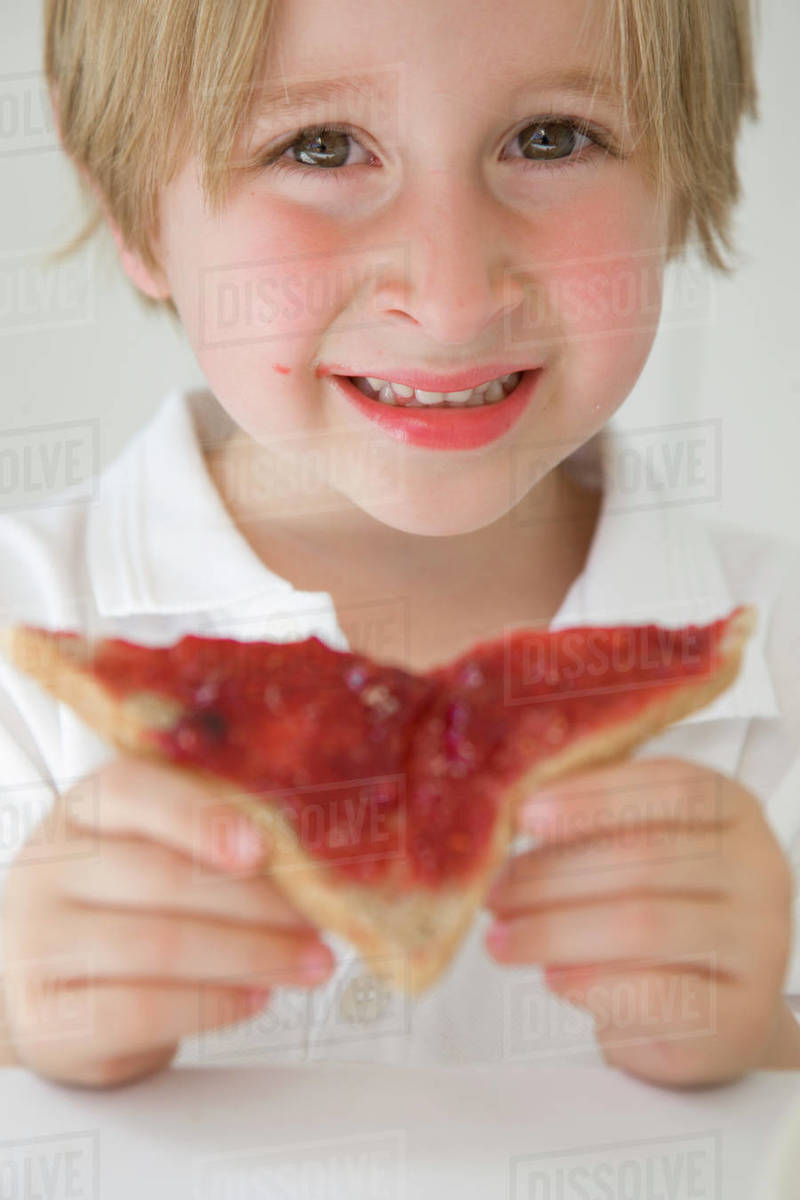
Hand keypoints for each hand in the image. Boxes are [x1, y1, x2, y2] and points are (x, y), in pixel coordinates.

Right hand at [1, 754, 334, 1088]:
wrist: (54, 985)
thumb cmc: (124, 905)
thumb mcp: (152, 850)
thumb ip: (214, 835)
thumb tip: (307, 853)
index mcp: (84, 807)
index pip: (132, 790)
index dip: (201, 816)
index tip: (263, 846)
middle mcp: (49, 867)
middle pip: (160, 876)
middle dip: (256, 901)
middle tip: (318, 919)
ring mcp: (38, 944)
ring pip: (159, 946)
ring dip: (252, 956)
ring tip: (310, 962)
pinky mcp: (48, 1020)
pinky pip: (141, 1011)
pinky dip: (214, 1004)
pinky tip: (257, 996)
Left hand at [485, 756, 799, 1086]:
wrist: (714, 1012)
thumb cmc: (660, 914)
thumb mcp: (636, 852)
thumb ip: (592, 828)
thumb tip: (505, 821)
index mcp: (731, 808)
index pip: (670, 787)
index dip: (593, 798)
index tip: (524, 815)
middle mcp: (757, 868)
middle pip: (646, 858)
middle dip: (553, 876)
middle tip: (494, 894)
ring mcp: (760, 943)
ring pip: (643, 924)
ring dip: (555, 931)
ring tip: (503, 940)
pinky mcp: (744, 1015)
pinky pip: (658, 994)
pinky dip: (592, 983)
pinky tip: (552, 977)